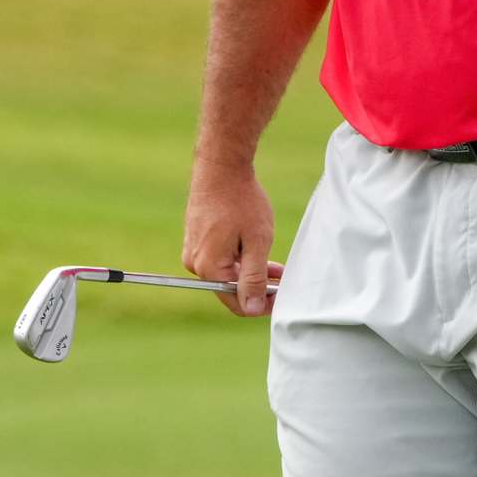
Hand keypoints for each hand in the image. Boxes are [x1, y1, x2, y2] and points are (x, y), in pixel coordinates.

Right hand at [182, 161, 277, 317]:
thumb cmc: (241, 201)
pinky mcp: (195, 239)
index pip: (237, 303)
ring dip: (251, 271)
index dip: (263, 303)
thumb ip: (254, 278)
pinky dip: (239, 258)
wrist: (221, 167)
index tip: (283, 294)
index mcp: (209, 268)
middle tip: (284, 277)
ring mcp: (193, 250)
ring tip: (276, 266)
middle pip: (231, 288)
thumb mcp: (256, 242)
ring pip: (227, 272)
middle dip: (259, 285)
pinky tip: (257, 249)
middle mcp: (195, 264)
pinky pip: (220, 258)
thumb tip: (253, 309)